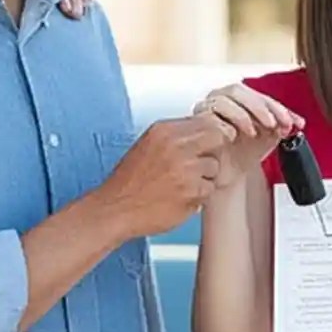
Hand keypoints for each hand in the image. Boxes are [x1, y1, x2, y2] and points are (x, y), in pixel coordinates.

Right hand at [94, 114, 234, 238]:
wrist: (115, 209)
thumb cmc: (128, 182)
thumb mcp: (146, 145)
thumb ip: (173, 137)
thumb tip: (200, 133)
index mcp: (164, 131)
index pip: (204, 121)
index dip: (207, 134)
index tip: (205, 144)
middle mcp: (176, 146)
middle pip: (217, 138)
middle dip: (212, 151)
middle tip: (200, 164)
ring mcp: (186, 169)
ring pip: (215, 167)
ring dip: (204, 177)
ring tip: (183, 185)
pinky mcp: (192, 191)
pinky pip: (209, 189)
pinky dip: (199, 196)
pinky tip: (181, 197)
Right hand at [193, 84, 303, 187]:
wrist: (226, 177)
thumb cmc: (243, 154)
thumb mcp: (269, 138)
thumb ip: (282, 126)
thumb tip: (297, 122)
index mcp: (241, 99)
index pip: (259, 95)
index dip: (277, 107)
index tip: (291, 122)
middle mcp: (222, 100)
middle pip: (239, 91)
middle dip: (260, 106)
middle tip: (274, 123)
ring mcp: (207, 109)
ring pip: (223, 99)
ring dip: (242, 114)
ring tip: (254, 132)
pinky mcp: (196, 123)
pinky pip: (208, 115)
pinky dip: (224, 123)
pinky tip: (233, 136)